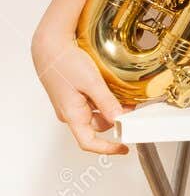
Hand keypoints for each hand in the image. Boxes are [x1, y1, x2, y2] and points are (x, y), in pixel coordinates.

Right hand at [33, 33, 127, 154]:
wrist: (50, 47)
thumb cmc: (64, 64)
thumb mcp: (91, 83)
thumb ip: (106, 102)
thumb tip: (119, 120)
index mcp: (72, 115)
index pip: (89, 142)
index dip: (107, 149)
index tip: (123, 149)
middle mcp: (70, 113)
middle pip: (98, 126)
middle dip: (116, 120)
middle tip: (133, 109)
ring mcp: (72, 104)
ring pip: (97, 113)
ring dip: (112, 108)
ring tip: (125, 96)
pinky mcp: (74, 95)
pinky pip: (93, 103)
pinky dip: (106, 99)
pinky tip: (114, 88)